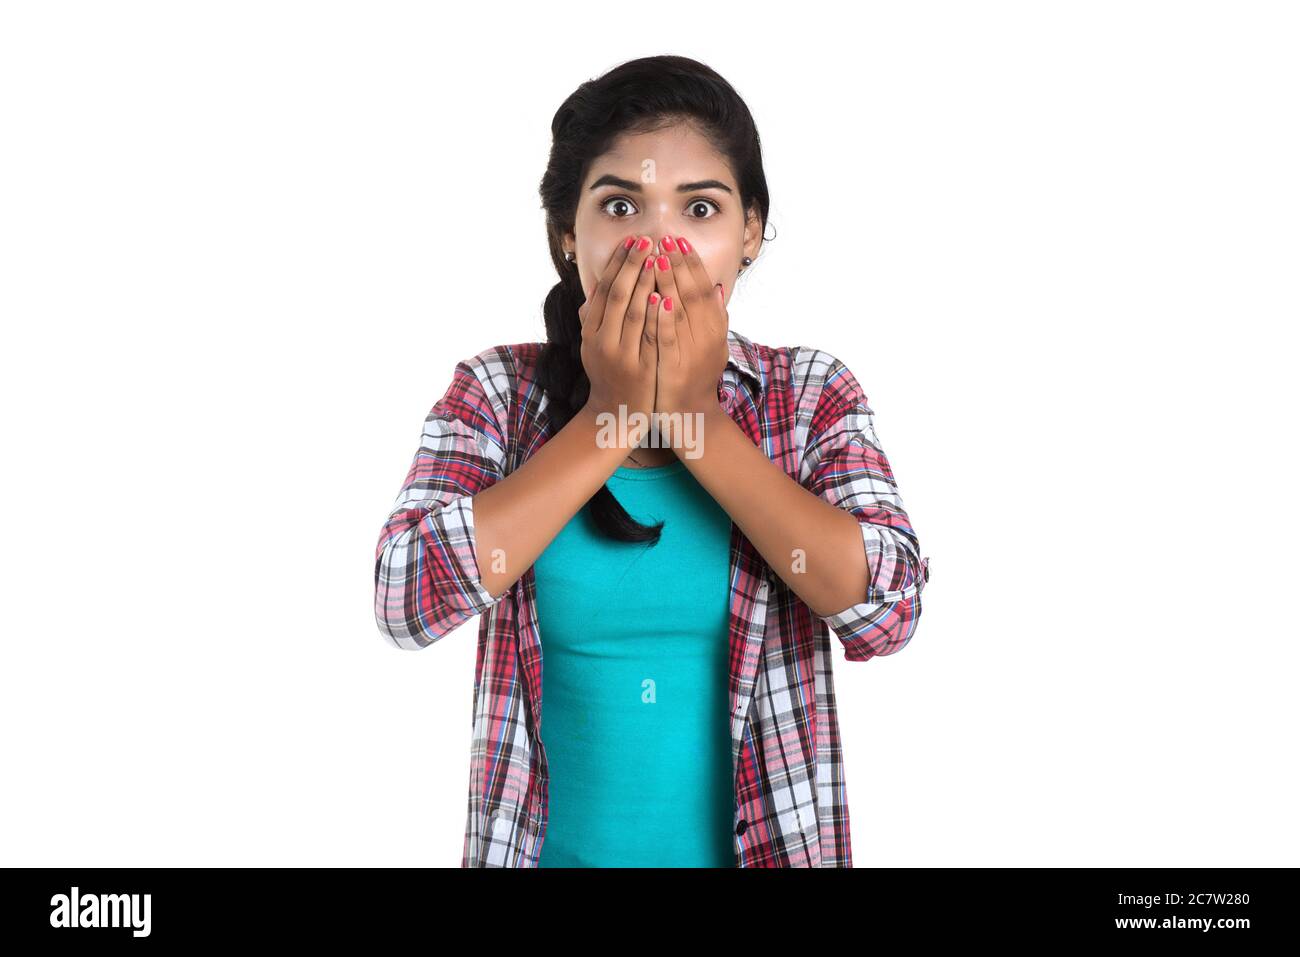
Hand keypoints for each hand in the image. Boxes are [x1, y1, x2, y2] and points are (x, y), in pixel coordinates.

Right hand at [578, 234, 659, 435]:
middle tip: (646, 240)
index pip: (604, 290)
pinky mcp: (639, 369)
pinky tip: (663, 296)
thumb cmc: (609, 374)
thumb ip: (594, 317)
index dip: (617, 263)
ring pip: (633, 313)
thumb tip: (597, 286)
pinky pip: (648, 337)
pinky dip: (655, 316)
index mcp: (591, 332)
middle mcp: (602, 341)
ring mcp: (621, 356)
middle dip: (632, 265)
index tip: (630, 241)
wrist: (615, 414)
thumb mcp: (594, 345)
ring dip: (644, 283)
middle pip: (617, 296)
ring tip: (657, 257)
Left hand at [651, 233, 728, 431]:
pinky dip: (664, 317)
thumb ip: (715, 316)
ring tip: (657, 258)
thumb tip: (719, 286)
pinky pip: (669, 337)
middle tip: (665, 239)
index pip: (702, 288)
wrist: (692, 416)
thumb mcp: (711, 345)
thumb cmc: (697, 377)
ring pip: (680, 310)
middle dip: (678, 264)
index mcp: (713, 328)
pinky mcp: (675, 366)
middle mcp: (706, 336)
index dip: (691, 264)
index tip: (679, 242)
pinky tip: (656, 298)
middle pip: (692, 292)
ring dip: (669, 283)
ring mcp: (691, 351)